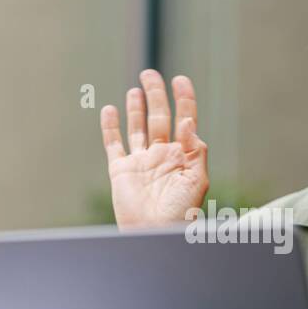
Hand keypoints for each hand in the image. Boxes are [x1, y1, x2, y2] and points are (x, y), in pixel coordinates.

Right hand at [100, 70, 208, 228]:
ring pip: (137, 127)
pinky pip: (114, 144)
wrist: (154, 234)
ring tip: (136, 89)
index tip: (180, 80)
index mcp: (183, 155)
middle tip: (150, 74)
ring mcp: (140, 161)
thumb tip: (189, 122)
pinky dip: (110, 127)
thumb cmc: (181, 213)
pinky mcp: (121, 170)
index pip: (184, 119)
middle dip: (156, 95)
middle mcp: (161, 155)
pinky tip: (110, 110)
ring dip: (136, 108)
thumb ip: (196, 150)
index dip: (184, 98)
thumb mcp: (196, 181)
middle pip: (159, 117)